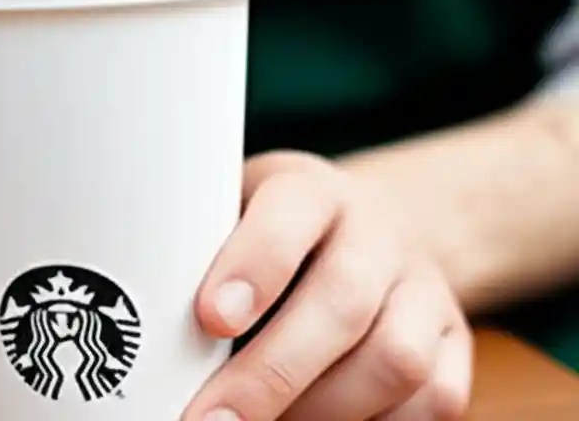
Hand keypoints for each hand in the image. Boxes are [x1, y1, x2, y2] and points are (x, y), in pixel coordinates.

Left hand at [183, 151, 471, 420]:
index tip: (210, 317)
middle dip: (273, 373)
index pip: (290, 214)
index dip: (254, 265)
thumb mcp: (230, 211)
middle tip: (211, 419)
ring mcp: (425, 290)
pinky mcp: (457, 344)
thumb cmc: (270, 231)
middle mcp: (378, 235)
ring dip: (321, 410)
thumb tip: (130, 323)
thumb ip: (194, 250)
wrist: (372, 226)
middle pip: (342, 303)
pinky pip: (436, 400)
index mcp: (310, 191)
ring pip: (396, 360)